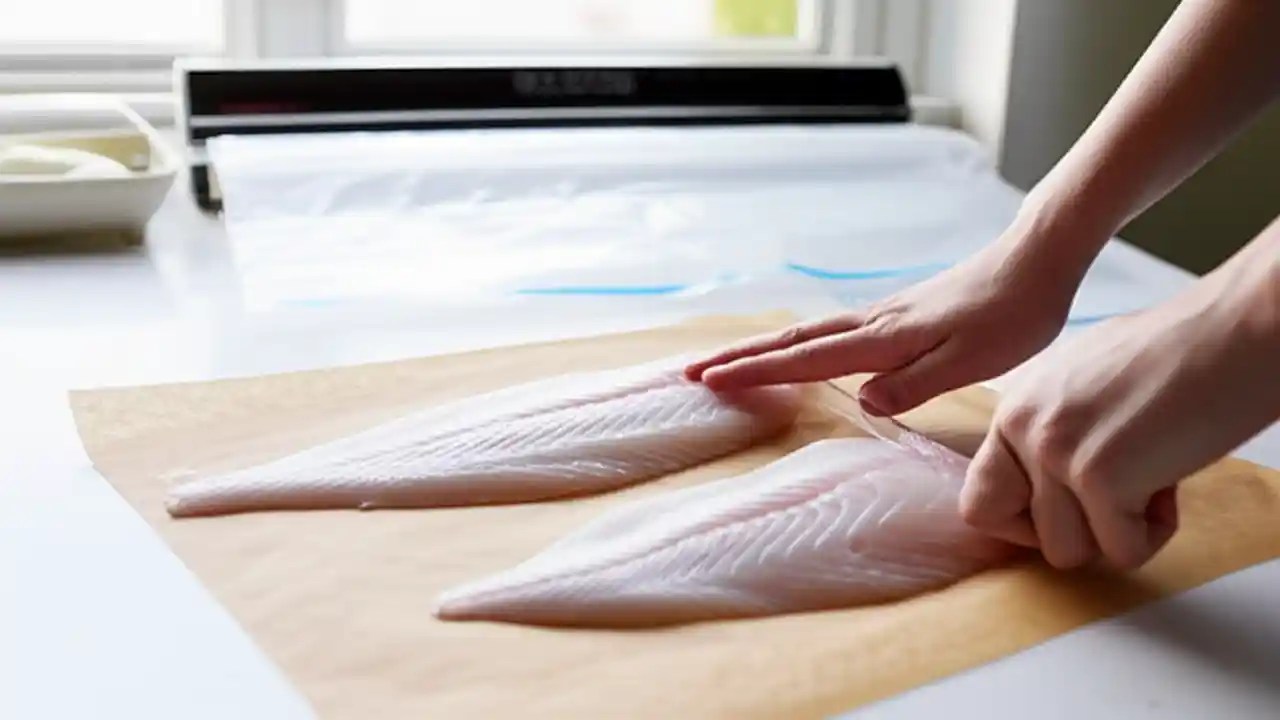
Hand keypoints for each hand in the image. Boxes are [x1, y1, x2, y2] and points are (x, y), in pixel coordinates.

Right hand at [686, 224, 1083, 415]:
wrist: (1036, 260)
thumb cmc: (1013, 315)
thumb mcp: (973, 361)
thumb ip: (917, 383)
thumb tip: (866, 402)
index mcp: (885, 339)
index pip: (808, 359)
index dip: (757, 373)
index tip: (712, 382)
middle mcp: (874, 324)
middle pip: (792, 341)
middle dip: (741, 358)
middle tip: (693, 371)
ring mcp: (883, 316)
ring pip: (807, 333)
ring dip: (763, 349)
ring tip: (728, 361)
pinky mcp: (897, 314)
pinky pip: (830, 331)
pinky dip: (796, 342)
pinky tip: (796, 349)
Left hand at [960, 278, 1279, 569]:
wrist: (1232, 330)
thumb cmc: (1173, 354)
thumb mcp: (1080, 387)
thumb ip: (1051, 433)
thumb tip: (1041, 490)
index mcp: (1014, 410)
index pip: (979, 502)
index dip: (1025, 522)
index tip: (1073, 508)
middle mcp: (1024, 430)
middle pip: (1018, 534)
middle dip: (1071, 533)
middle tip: (1115, 498)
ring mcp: (1056, 453)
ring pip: (1069, 552)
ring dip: (1117, 531)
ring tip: (1151, 474)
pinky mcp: (1102, 478)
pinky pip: (1122, 551)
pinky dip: (1156, 532)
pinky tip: (1172, 478)